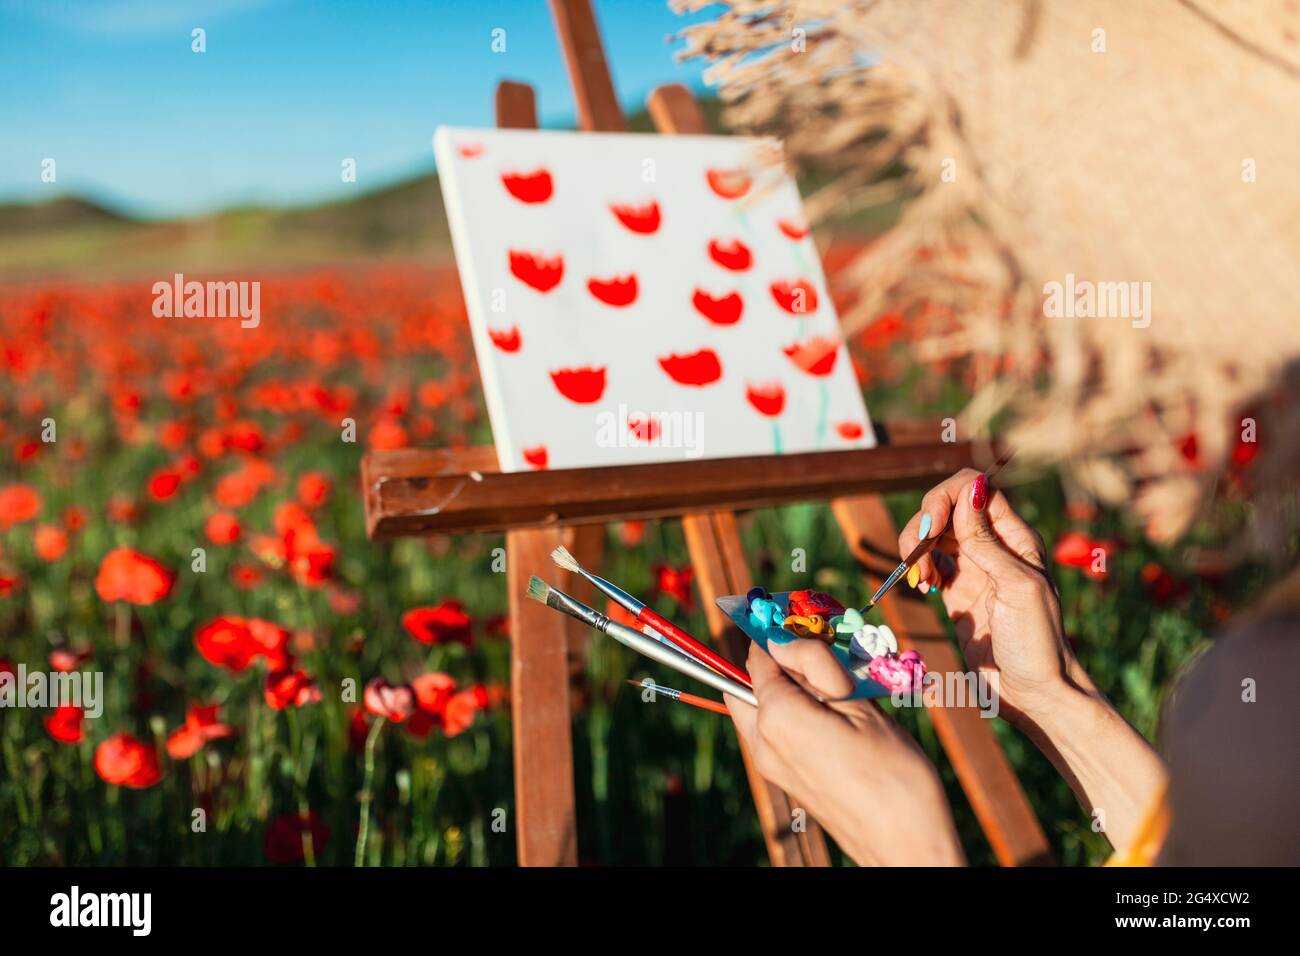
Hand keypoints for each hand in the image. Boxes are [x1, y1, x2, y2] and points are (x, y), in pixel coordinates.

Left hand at [725, 639, 963, 865]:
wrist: (906, 845)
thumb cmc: (894, 775)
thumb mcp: (860, 704)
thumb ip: (816, 667)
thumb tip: (782, 640)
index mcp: (776, 717)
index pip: (759, 657)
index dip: (779, 636)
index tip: (802, 625)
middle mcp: (763, 742)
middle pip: (745, 683)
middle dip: (772, 663)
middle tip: (817, 657)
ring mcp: (771, 765)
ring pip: (758, 707)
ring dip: (784, 688)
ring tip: (836, 687)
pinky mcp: (786, 779)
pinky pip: (774, 732)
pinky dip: (793, 713)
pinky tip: (836, 714)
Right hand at [899, 468, 1088, 725]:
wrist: (1034, 695)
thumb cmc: (1038, 642)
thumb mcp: (1016, 586)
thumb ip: (986, 540)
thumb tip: (970, 488)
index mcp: (1016, 537)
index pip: (975, 489)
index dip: (947, 496)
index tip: (932, 526)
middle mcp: (994, 547)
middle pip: (947, 508)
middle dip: (924, 524)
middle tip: (914, 557)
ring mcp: (975, 570)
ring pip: (934, 535)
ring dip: (916, 548)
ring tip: (919, 580)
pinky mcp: (958, 594)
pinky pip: (931, 565)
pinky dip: (919, 569)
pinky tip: (923, 587)